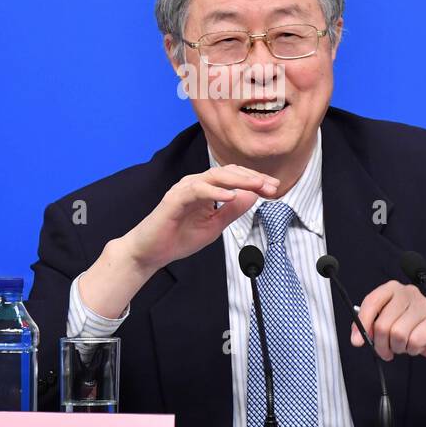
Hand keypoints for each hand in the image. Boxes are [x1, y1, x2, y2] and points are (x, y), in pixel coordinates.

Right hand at [123, 164, 278, 271]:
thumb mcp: (214, 226)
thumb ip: (232, 211)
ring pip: (214, 176)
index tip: (274, 188)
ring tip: (257, 186)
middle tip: (272, 186)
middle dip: (252, 178)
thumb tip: (253, 196)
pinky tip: (230, 196)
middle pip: (228, 173)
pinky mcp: (174, 199)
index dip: (255, 181)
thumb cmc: (178, 238)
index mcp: (206, 189)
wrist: (151, 253)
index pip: (234, 178)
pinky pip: (197, 190)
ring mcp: (184, 189)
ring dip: (238, 180)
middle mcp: (196, 184)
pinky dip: (215, 192)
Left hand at [351, 280, 425, 371]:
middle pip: (383, 324)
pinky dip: (412, 349)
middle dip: (381, 344)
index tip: (357, 341)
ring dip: (398, 347)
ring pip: (398, 334)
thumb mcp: (388, 321)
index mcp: (391, 289)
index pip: (372, 302)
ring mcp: (424, 304)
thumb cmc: (410, 326)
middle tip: (385, 351)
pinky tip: (415, 346)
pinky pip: (415, 341)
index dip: (362, 324)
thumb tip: (358, 337)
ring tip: (402, 346)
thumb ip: (371, 325)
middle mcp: (408, 292)